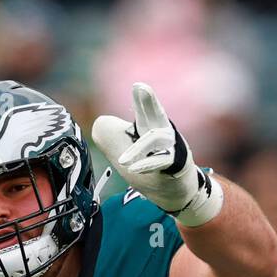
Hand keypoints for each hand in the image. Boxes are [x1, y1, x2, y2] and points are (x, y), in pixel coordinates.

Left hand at [91, 82, 223, 226]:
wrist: (173, 190)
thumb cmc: (147, 163)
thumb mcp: (123, 148)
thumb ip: (107, 132)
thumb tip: (101, 124)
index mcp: (150, 124)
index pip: (145, 110)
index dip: (142, 99)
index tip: (138, 86)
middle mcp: (163, 132)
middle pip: (156, 115)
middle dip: (148, 103)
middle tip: (141, 88)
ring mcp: (171, 149)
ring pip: (155, 141)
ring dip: (137, 151)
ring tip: (123, 161)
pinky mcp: (175, 166)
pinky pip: (161, 163)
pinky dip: (147, 165)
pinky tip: (132, 168)